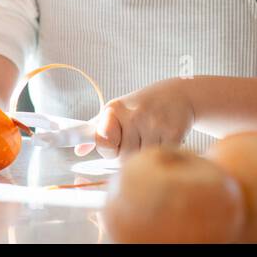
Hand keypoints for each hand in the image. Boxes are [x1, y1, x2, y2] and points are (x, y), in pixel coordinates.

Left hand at [81, 78, 195, 158]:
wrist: (178, 94)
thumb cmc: (143, 105)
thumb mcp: (117, 111)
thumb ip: (97, 130)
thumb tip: (78, 151)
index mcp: (114, 109)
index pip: (103, 144)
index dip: (110, 149)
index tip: (118, 140)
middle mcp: (133, 114)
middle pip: (123, 158)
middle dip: (131, 153)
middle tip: (141, 136)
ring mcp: (154, 123)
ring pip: (142, 161)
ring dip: (147, 155)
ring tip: (153, 136)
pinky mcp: (173, 132)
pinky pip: (160, 158)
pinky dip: (162, 154)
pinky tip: (165, 139)